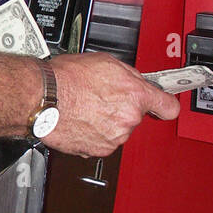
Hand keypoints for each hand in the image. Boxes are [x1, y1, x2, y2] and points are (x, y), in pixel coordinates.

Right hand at [42, 52, 179, 157]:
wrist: (43, 98)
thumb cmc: (67, 78)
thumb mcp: (105, 61)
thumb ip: (128, 75)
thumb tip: (133, 81)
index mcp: (136, 96)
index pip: (169, 107)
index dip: (165, 105)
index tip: (163, 105)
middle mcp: (128, 120)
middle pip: (135, 117)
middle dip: (122, 108)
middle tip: (102, 96)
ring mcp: (113, 137)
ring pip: (117, 130)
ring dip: (106, 121)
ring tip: (86, 107)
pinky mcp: (96, 150)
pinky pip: (101, 141)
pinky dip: (92, 133)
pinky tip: (80, 119)